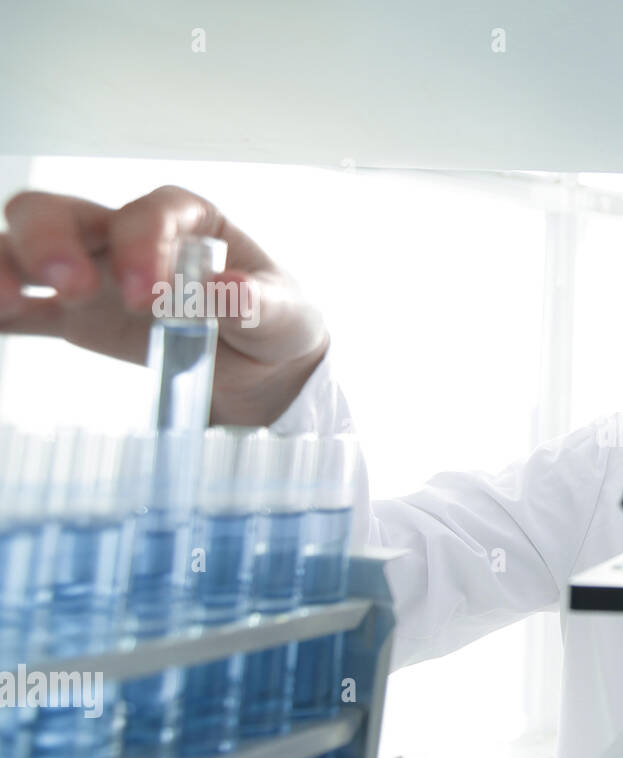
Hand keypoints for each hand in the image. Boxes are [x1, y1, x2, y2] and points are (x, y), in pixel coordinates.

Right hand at [0, 185, 327, 425]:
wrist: (264, 370)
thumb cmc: (276, 325)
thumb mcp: (283, 318)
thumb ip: (256, 304)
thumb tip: (227, 290)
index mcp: (187, 221)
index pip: (152, 212)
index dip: (143, 242)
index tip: (151, 295)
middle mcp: (128, 235)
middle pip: (64, 211)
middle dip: (54, 240)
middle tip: (76, 289)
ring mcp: (94, 272)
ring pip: (26, 246)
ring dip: (6, 264)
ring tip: (10, 300)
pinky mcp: (74, 317)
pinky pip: (22, 310)